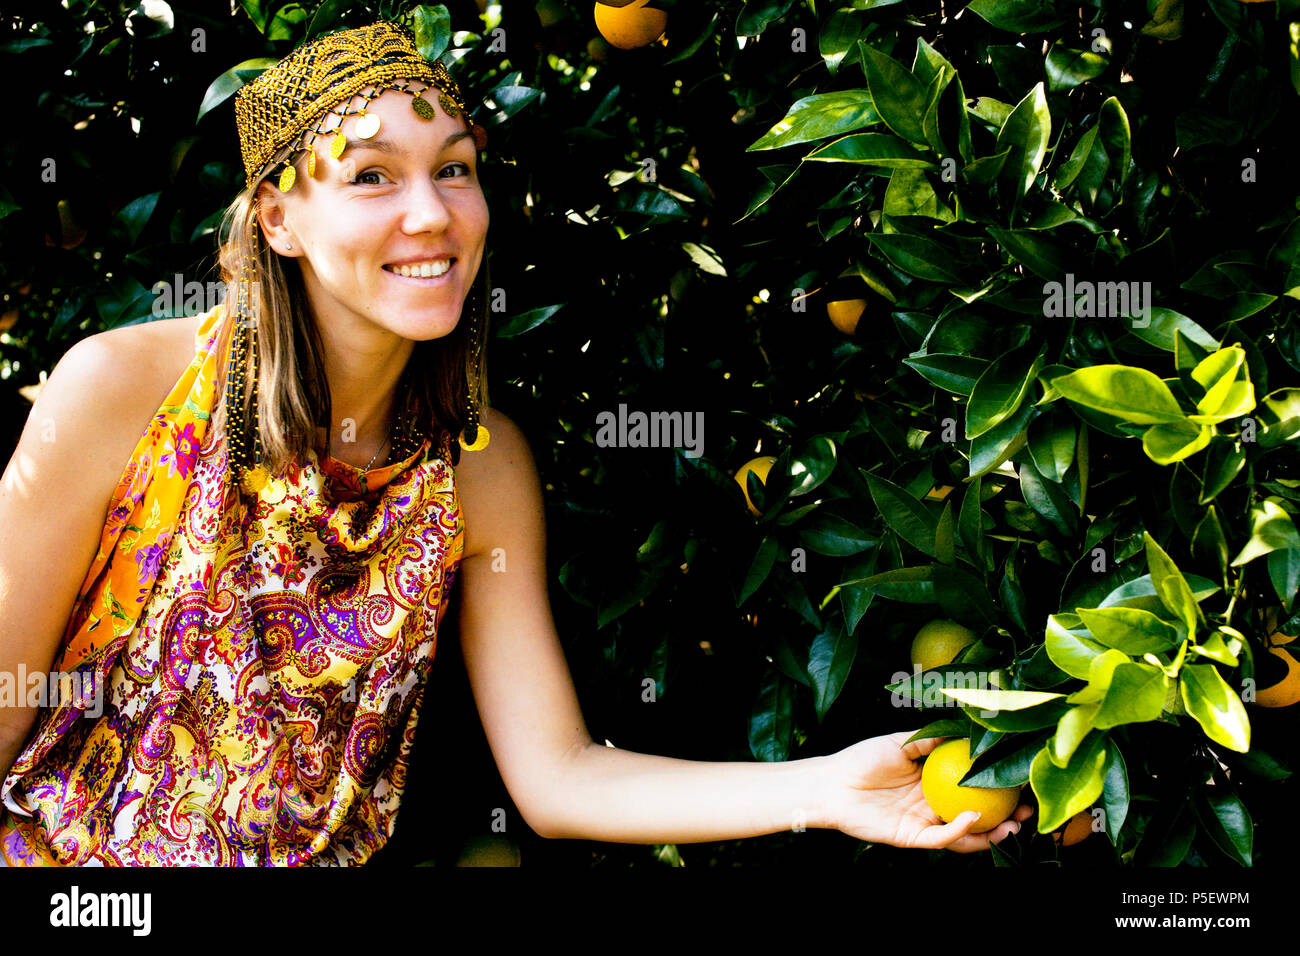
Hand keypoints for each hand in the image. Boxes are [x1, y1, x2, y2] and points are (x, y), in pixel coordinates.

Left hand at [819, 731, 1033, 852]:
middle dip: (1005, 818)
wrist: (832, 783)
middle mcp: (934, 804)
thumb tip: (964, 728)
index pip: (973, 788)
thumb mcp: (901, 742)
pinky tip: (974, 818)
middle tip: (1027, 810)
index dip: (997, 788)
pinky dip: (960, 831)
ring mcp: (925, 822)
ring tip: (1014, 825)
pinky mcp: (912, 838)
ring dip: (991, 833)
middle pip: (977, 815)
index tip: (1021, 781)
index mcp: (934, 781)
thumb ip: (931, 738)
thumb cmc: (862, 758)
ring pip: (965, 834)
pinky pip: (942, 838)